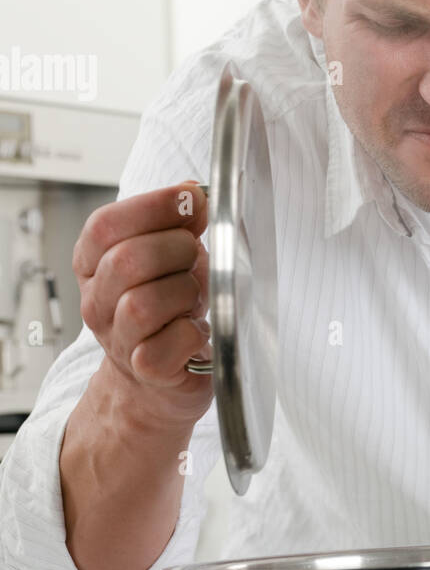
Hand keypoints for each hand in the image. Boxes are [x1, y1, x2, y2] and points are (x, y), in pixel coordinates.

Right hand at [72, 181, 212, 423]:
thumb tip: (195, 195)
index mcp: (94, 262)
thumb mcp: (172, 254)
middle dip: (176, 249)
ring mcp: (115, 337)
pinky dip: (190, 333)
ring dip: (184, 292)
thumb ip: (180, 222)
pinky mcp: (142, 369)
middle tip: (195, 257)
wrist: (160, 375)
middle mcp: (96, 300)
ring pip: (143, 304)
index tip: (192, 199)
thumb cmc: (168, 306)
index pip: (104, 225)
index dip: (153, 206)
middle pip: (126, 260)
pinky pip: (165, 345)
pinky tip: (194, 330)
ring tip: (193, 298)